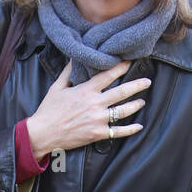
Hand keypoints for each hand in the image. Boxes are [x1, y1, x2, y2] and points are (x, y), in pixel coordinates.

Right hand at [25, 59, 151, 160]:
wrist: (44, 133)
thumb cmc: (49, 110)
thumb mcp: (57, 87)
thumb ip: (68, 72)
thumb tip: (74, 58)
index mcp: (86, 90)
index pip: (108, 75)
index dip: (121, 67)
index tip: (130, 61)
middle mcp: (95, 103)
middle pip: (121, 92)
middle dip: (136, 85)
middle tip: (147, 81)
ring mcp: (98, 119)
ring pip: (123, 111)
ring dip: (135, 105)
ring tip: (141, 102)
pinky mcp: (97, 133)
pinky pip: (118, 131)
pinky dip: (130, 129)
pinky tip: (138, 126)